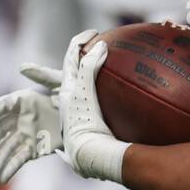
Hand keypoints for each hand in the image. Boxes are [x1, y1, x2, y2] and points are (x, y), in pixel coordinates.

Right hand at [0, 63, 63, 183]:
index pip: (2, 106)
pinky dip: (11, 168)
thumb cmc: (74, 96)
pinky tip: (3, 178)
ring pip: (7, 148)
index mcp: (24, 100)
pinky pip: (19, 158)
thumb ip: (43, 75)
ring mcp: (26, 134)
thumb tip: (22, 67)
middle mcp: (20, 118)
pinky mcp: (34, 149)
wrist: (88, 119)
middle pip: (0, 130)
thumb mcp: (62, 83)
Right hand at [57, 29, 128, 181]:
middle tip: (83, 38)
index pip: (68, 84)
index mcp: (70, 106)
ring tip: (91, 34)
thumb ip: (109, 134)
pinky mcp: (79, 91)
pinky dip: (93, 54)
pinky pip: (87, 66)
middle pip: (67, 67)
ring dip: (81, 44)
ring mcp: (72, 92)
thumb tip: (121, 142)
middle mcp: (68, 96)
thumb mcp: (102, 137)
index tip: (79, 64)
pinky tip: (102, 43)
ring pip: (73, 61)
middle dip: (72, 50)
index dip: (71, 73)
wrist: (89, 154)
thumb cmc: (95, 151)